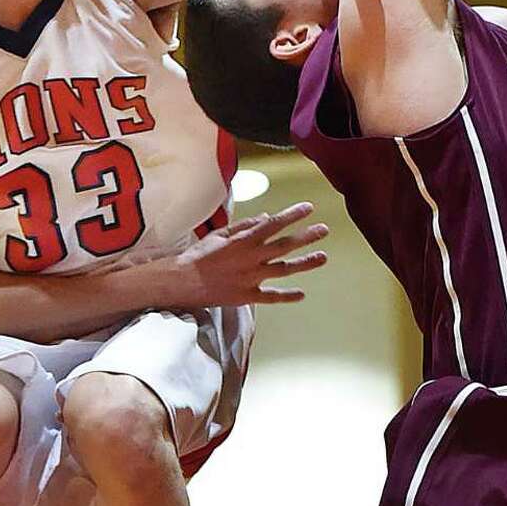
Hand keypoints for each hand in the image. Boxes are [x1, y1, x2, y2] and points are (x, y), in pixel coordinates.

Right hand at [177, 201, 327, 306]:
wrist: (182, 281)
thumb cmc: (199, 255)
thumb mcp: (220, 234)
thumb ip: (244, 226)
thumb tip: (266, 217)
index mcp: (243, 240)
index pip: (273, 224)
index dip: (292, 215)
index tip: (309, 208)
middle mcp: (251, 258)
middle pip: (285, 245)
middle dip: (306, 236)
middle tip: (324, 230)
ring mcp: (251, 278)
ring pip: (284, 269)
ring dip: (305, 263)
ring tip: (322, 257)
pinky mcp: (247, 296)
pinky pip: (271, 297)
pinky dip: (287, 296)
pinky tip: (302, 294)